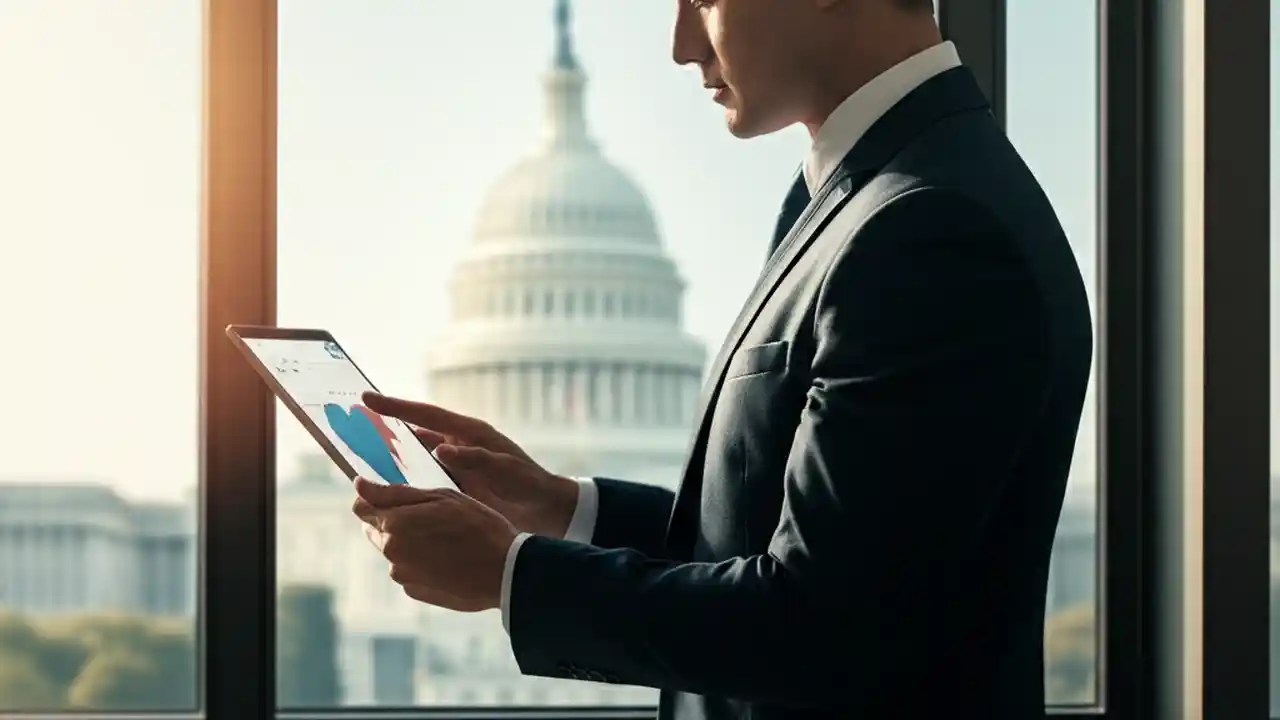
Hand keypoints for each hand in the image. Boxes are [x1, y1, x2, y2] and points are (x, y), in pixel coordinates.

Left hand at [351, 477, 516, 611]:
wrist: (504, 571)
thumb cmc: (478, 526)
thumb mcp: (442, 497)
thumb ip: (394, 492)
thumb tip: (358, 485)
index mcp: (393, 523)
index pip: (361, 506)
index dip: (374, 496)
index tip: (390, 493)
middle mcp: (390, 551)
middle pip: (375, 529)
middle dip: (392, 518)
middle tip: (427, 514)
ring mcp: (402, 574)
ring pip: (394, 549)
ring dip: (408, 541)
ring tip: (443, 537)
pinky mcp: (415, 590)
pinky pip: (408, 569)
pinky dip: (419, 561)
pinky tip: (446, 557)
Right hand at [362, 391, 578, 537]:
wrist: (547, 512)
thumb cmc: (530, 484)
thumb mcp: (507, 470)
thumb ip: (477, 459)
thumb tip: (441, 449)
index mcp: (469, 433)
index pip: (426, 414)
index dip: (396, 406)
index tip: (367, 397)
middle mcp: (456, 448)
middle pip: (412, 437)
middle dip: (383, 434)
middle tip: (351, 431)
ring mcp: (452, 470)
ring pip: (413, 464)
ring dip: (390, 465)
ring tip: (359, 467)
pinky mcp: (452, 491)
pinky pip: (422, 487)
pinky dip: (405, 490)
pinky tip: (385, 499)